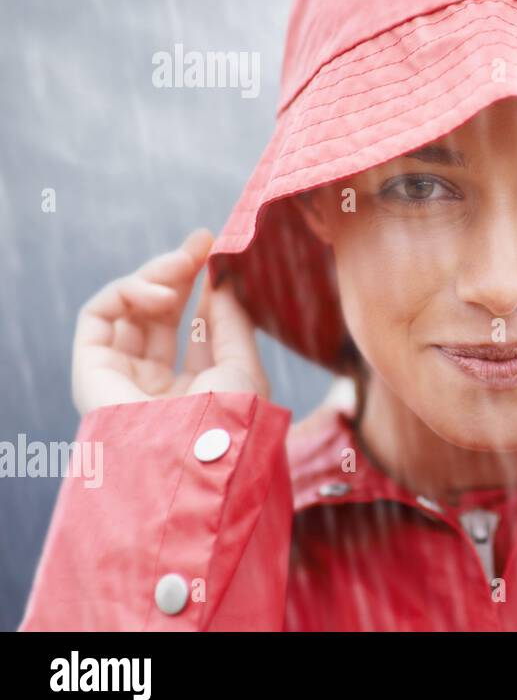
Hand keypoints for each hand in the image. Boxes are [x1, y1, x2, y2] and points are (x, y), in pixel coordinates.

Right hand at [71, 228, 269, 415]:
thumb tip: (222, 279)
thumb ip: (229, 320)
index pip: (193, 328)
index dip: (203, 288)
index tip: (216, 250)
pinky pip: (98, 315)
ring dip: (156, 276)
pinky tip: (160, 290)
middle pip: (159, 314)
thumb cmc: (229, 421)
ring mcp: (122, 379)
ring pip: (128, 309)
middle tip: (200, 242)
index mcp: (194, 390)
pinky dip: (126, 290)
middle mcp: (155, 386)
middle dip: (179, 272)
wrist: (195, 456)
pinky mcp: (91, 370)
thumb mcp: (243, 364)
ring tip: (183, 264)